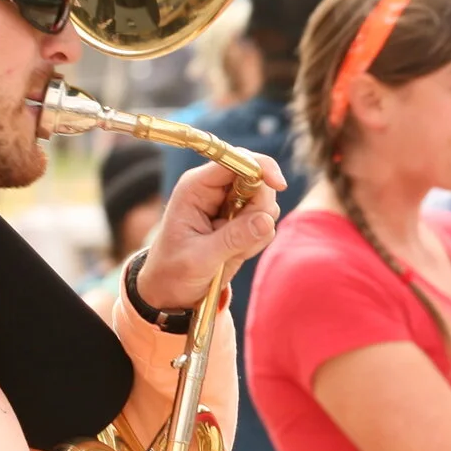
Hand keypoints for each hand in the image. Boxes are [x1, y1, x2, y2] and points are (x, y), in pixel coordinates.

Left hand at [135, 155, 289, 311]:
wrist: (171, 289)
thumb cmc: (174, 271)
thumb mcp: (200, 258)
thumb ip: (234, 238)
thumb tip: (266, 220)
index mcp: (196, 187)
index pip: (234, 160)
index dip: (259, 167)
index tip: (279, 185)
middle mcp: (215, 189)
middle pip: (257, 178)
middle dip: (260, 207)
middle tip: (246, 237)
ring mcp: (230, 203)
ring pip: (265, 201)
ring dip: (258, 227)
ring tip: (232, 250)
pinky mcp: (241, 219)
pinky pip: (266, 220)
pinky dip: (258, 239)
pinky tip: (235, 253)